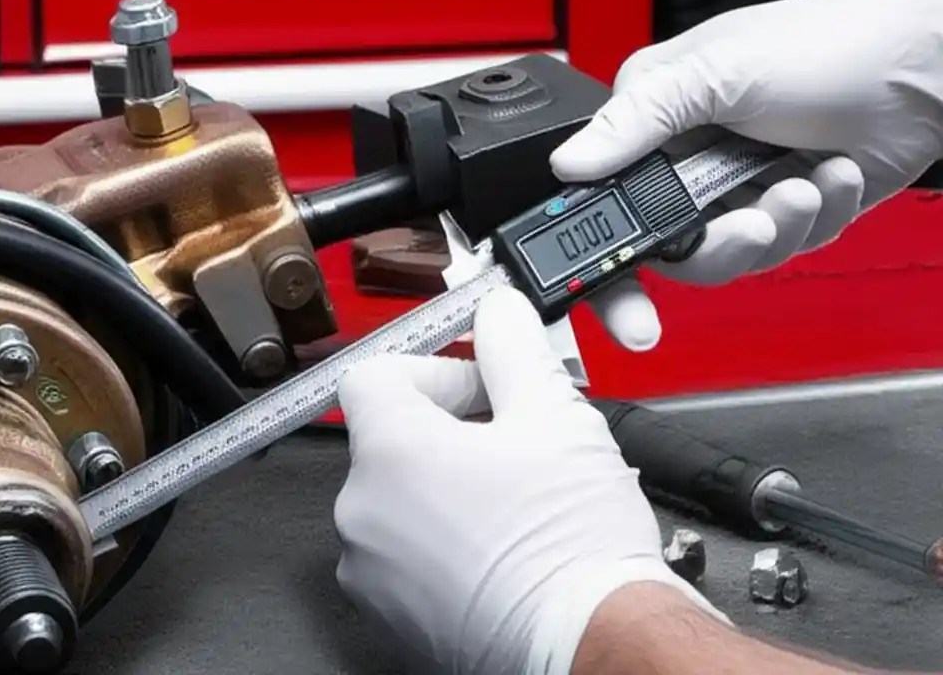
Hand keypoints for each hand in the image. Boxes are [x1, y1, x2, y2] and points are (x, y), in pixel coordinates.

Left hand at [333, 287, 723, 674]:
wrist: (593, 645)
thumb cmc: (573, 548)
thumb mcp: (556, 417)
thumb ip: (514, 349)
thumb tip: (499, 314)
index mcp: (390, 453)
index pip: (373, 376)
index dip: (431, 370)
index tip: (478, 388)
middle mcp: (363, 514)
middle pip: (388, 440)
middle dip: (447, 431)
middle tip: (513, 444)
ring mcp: (371, 572)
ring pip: (397, 500)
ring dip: (445, 489)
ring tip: (514, 503)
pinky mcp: (390, 616)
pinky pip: (404, 555)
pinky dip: (442, 543)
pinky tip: (501, 549)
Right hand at [552, 0, 942, 350]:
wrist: (924, 62)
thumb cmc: (826, 43)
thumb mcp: (714, 73)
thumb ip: (635, 121)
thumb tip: (569, 161)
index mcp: (653, 125)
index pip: (606, 202)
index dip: (607, 257)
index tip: (624, 303)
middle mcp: (690, 161)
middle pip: (670, 248)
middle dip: (717, 247)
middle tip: (748, 229)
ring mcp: (739, 187)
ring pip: (730, 257)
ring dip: (776, 227)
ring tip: (803, 186)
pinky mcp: (789, 209)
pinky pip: (787, 247)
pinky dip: (819, 216)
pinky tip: (834, 173)